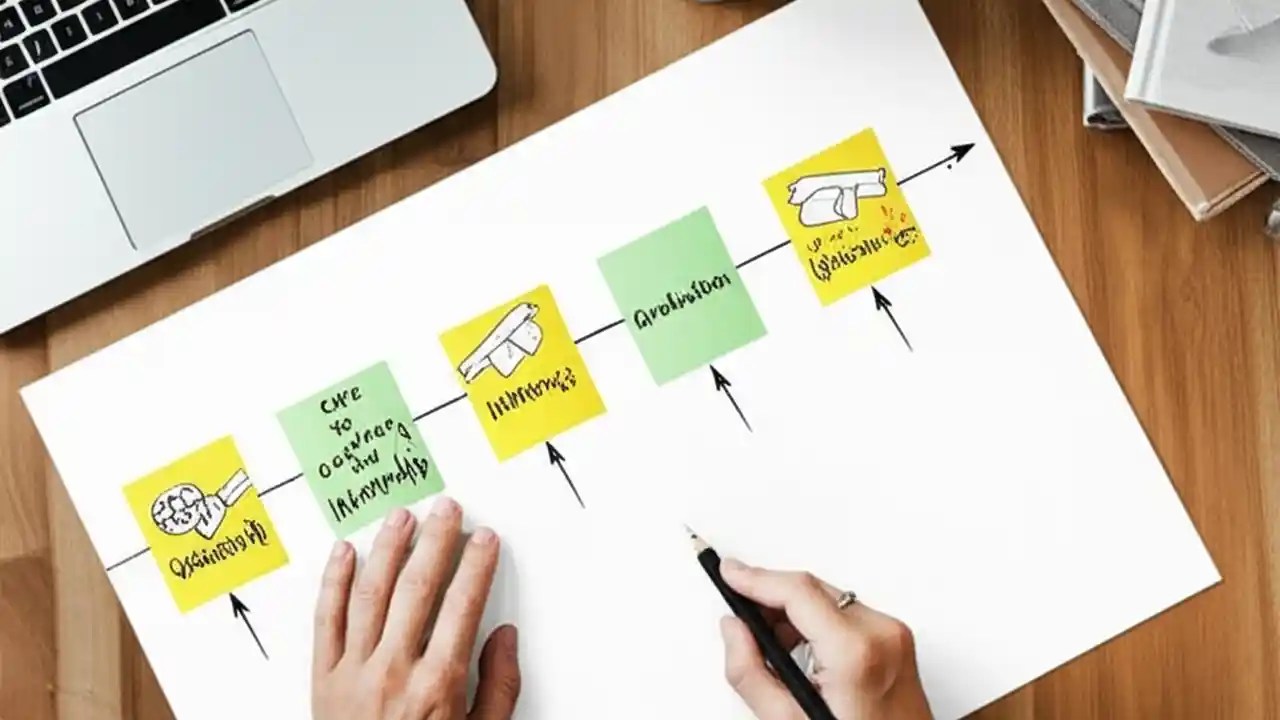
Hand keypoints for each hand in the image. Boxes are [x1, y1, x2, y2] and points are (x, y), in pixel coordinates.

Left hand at [312, 498, 520, 719]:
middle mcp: (393, 673)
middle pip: (416, 589)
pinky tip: (344, 553)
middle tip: (447, 510)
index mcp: (438, 686)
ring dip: (388, 549)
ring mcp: (354, 673)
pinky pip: (324, 620)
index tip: (485, 540)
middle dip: (436, 542)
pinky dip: (333, 582)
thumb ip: (499, 688)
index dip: (477, 566)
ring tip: (402, 518)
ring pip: (369, 594)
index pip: (462, 606)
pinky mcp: (323, 680)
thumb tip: (504, 637)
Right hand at [719, 561, 931, 719]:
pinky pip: (847, 615)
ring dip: (795, 616)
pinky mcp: (897, 641)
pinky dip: (819, 626)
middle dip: (771, 600)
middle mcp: (881, 634)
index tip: (730, 573)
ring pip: (828, 600)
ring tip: (774, 651)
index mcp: (856, 652)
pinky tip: (803, 654)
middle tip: (743, 620)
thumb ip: (751, 672)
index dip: (756, 579)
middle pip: (812, 591)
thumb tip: (734, 631)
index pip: (797, 592)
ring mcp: (894, 636)